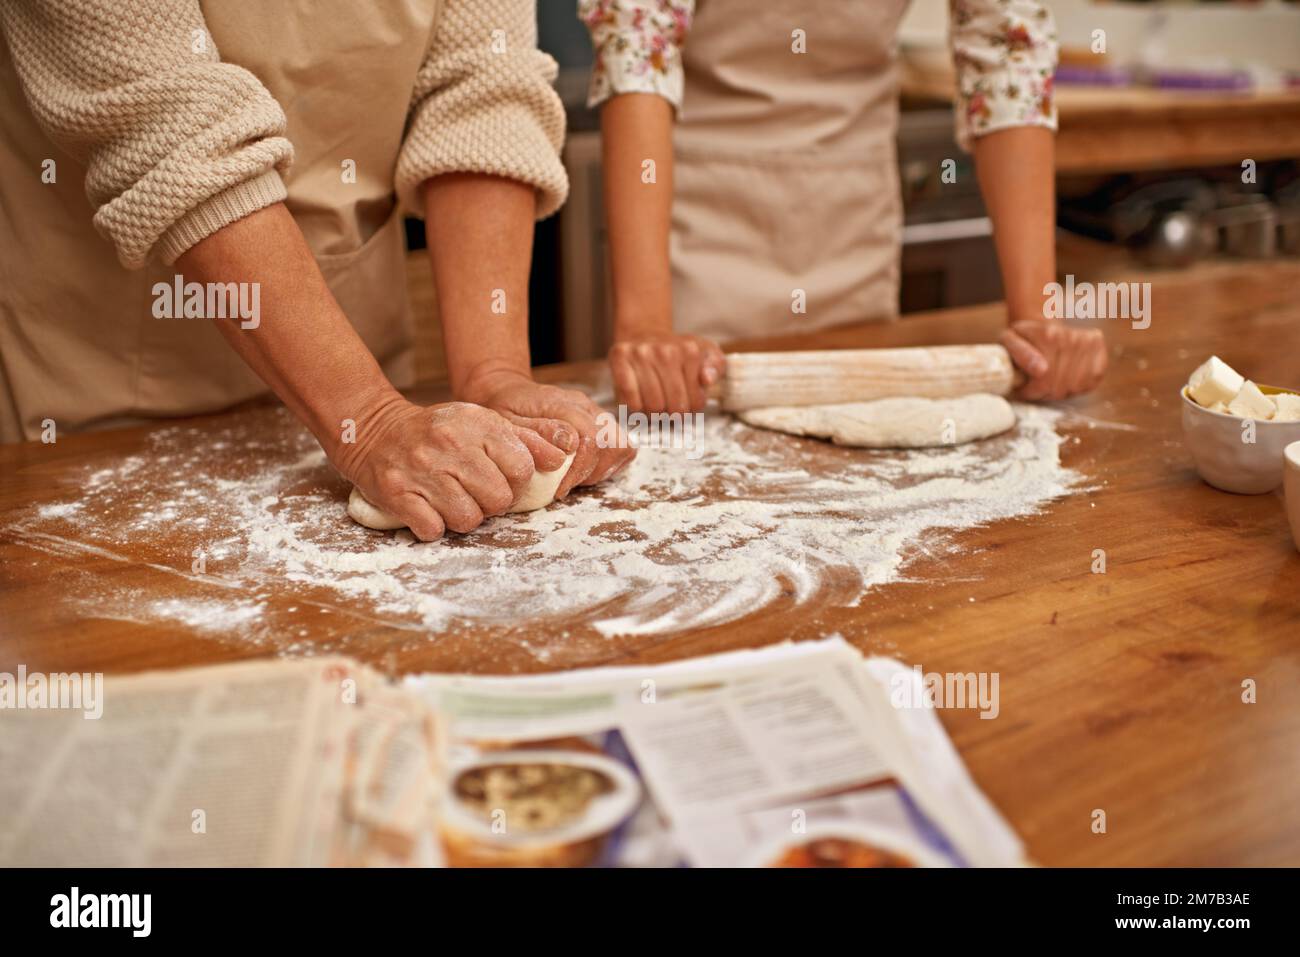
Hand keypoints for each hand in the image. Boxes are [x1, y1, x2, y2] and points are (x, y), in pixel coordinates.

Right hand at [333, 395, 566, 540]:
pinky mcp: (396, 493)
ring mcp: (421, 469)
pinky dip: (433, 526)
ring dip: (462, 518)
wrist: (374, 431)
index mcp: (476, 424)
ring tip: (452, 501)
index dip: (516, 483)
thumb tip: (562, 458)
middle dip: (491, 504)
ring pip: (468, 520)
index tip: (500, 480)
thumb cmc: (439, 432)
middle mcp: (449, 444)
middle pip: (498, 499)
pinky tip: (428, 510)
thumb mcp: (481, 423)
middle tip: (474, 494)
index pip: (521, 468)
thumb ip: (525, 439)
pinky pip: (432, 529)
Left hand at [459, 371, 634, 497]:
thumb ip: (537, 432)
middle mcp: (585, 406)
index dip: (579, 470)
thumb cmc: (503, 411)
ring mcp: (596, 413)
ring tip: (575, 477)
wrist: (506, 391)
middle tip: (566, 484)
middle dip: (593, 471)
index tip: (558, 490)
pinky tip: (583, 470)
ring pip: (622, 446)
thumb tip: (569, 445)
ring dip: (603, 469)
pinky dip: (608, 464)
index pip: (591, 439)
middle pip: (614, 443)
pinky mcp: (600, 422)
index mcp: (564, 404)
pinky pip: (621, 447)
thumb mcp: (508, 423)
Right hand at [608, 333, 724, 412]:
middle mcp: (665, 350)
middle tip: (670, 407)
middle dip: (674, 414)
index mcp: (690, 350)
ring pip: (652, 406)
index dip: (692, 408)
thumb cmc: (678, 352)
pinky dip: (635, 407)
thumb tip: (707, 379)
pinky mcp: (619, 358)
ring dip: (654, 413)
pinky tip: (640, 401)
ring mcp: (640, 353)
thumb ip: (716, 366)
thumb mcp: (706, 354)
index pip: (696, 402)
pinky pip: (629, 398)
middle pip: (674, 407)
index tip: (687, 401)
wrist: (645, 333)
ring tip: (656, 403)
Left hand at [1000, 319, 1106, 400]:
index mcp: (1048, 336)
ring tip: (1048, 383)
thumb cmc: (1023, 338)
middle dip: (1044, 393)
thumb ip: (1019, 354)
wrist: (1044, 324)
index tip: (1022, 389)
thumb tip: (1041, 370)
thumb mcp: (1009, 341)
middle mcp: (1072, 338)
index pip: (1044, 380)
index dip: (1031, 391)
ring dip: (1060, 392)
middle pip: (1059, 386)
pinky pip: (1090, 383)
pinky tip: (1065, 380)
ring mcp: (1089, 343)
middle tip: (1035, 388)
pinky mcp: (1100, 351)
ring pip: (1075, 387)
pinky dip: (1076, 388)